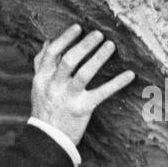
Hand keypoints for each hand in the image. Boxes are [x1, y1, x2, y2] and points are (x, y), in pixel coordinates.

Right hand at [31, 23, 134, 148]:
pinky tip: (129, 74)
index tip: (78, 27)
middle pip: (69, 60)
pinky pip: (101, 93)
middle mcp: (54, 86)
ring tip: (110, 45)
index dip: (65, 38)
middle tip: (99, 34)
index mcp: (42, 78)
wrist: (48, 139)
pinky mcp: (82, 109)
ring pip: (84, 74)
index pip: (52, 53)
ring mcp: (68, 98)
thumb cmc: (44, 108)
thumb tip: (48, 41)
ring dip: (99, 58)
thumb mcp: (37, 85)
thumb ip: (41, 63)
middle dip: (84, 45)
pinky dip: (116, 83)